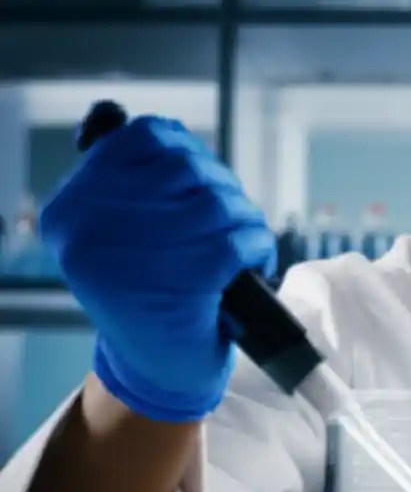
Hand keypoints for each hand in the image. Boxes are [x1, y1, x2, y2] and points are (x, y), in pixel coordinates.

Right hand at [39, 116, 275, 422]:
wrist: (161, 372)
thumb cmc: (153, 294)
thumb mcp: (126, 232)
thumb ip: (130, 178)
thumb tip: (133, 119)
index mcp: (70, 211)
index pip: (144, 138)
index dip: (188, 152)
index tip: (199, 182)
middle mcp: (89, 230)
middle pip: (187, 167)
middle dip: (222, 192)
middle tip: (226, 225)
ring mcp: (132, 257)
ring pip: (217, 203)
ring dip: (244, 223)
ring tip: (237, 251)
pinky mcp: (178, 283)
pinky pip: (238, 240)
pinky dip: (257, 250)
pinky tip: (250, 268)